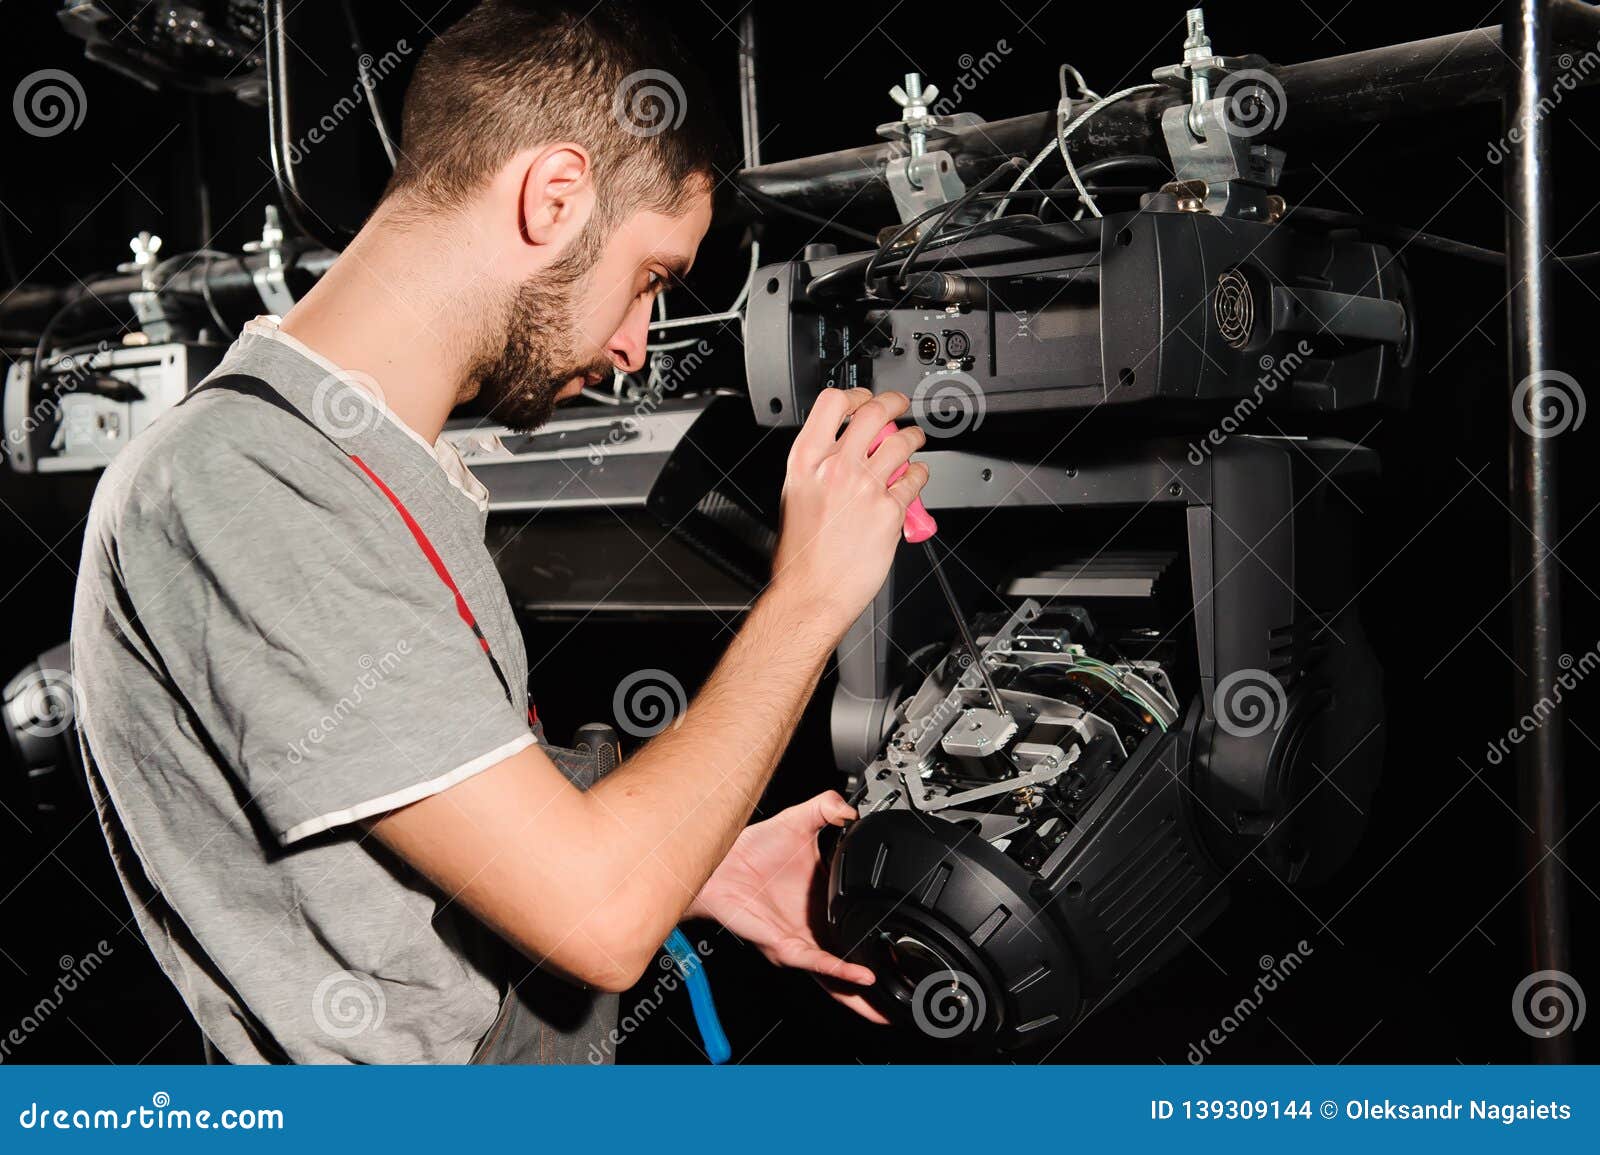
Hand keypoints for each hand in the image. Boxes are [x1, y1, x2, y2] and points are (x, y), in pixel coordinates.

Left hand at [688, 791, 887, 1023]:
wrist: (718, 866)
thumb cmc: (750, 852)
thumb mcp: (799, 822)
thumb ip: (827, 808)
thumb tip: (852, 808)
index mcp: (822, 903)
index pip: (856, 925)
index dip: (879, 938)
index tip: (906, 947)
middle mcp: (813, 929)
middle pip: (850, 966)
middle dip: (876, 991)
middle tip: (911, 1000)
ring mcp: (800, 941)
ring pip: (836, 977)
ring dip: (862, 992)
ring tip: (889, 1001)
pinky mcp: (785, 947)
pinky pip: (817, 962)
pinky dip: (841, 971)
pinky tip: (861, 975)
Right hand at [770, 389, 927, 635]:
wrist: (812, 591)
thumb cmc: (800, 554)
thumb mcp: (795, 495)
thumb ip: (819, 466)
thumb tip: (841, 449)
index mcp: (807, 460)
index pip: (833, 402)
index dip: (855, 394)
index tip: (864, 398)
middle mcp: (837, 467)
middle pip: (875, 412)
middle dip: (894, 402)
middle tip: (900, 405)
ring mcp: (866, 486)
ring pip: (902, 442)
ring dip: (912, 437)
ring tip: (913, 440)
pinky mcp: (890, 509)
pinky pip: (915, 479)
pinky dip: (920, 473)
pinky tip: (917, 475)